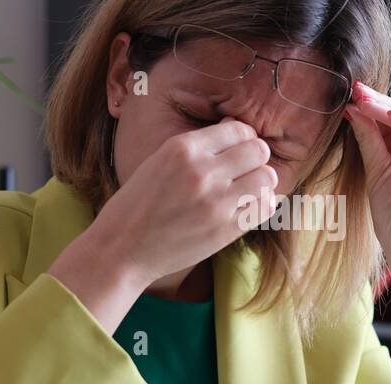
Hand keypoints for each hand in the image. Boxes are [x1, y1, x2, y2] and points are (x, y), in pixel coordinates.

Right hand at [46, 118, 277, 332]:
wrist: (122, 249)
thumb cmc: (139, 204)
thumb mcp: (160, 161)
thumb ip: (198, 147)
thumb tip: (236, 128)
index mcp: (183, 148)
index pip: (238, 129)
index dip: (243, 139)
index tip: (237, 151)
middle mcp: (202, 171)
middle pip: (259, 150)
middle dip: (256, 158)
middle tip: (244, 171)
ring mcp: (216, 202)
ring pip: (267, 177)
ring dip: (261, 182)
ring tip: (246, 191)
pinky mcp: (226, 230)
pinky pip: (264, 207)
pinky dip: (260, 205)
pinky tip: (245, 208)